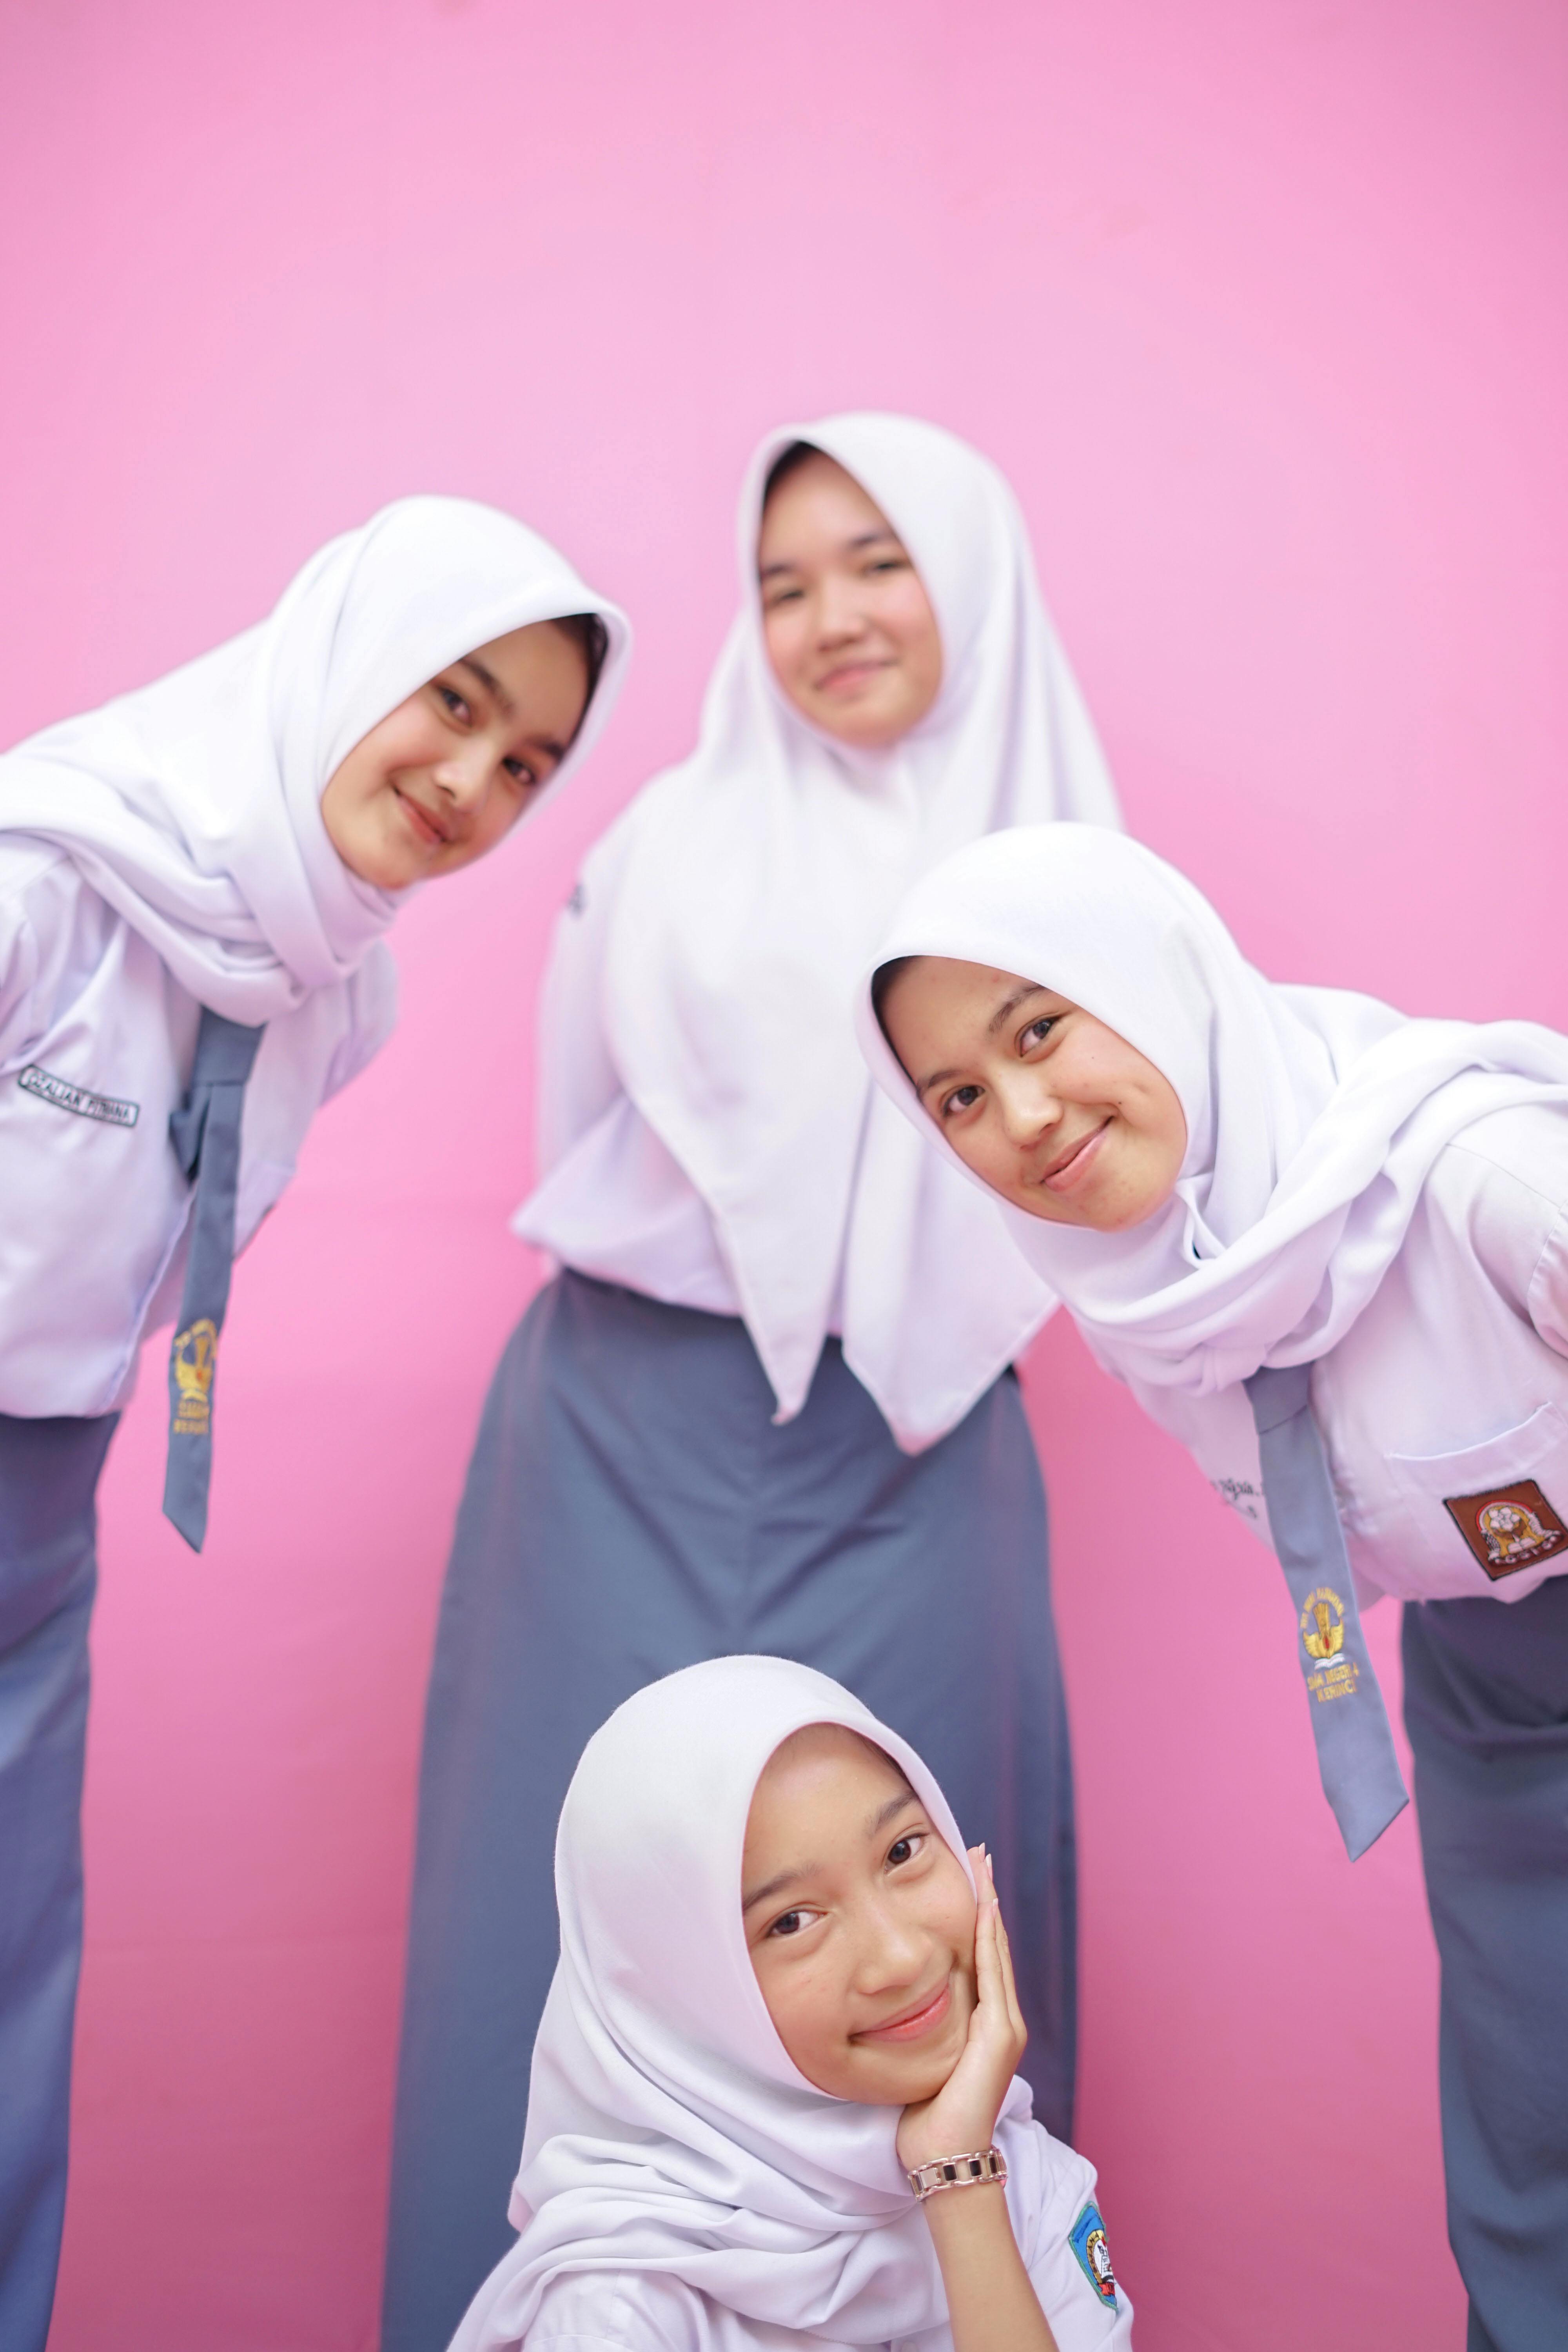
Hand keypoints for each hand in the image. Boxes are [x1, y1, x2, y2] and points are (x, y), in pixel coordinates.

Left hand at [896, 1847, 1026, 2174]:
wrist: (944, 2154)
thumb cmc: (924, 2116)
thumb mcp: (921, 2058)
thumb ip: (917, 2030)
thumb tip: (888, 2004)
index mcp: (982, 2024)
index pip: (979, 1956)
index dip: (976, 1916)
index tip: (968, 1877)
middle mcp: (1000, 2019)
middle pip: (992, 1945)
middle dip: (986, 1899)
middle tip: (978, 1855)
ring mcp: (1004, 2026)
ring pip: (995, 1952)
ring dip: (989, 1908)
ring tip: (982, 1869)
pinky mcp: (1000, 2033)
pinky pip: (992, 1974)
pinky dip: (989, 1939)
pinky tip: (983, 1910)